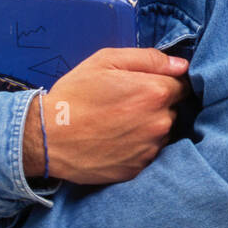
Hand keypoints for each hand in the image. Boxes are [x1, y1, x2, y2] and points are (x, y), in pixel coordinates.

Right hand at [24, 47, 191, 184]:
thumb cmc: (75, 94)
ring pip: (162, 131)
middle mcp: (160, 122)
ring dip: (149, 126)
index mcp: (155, 92)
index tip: (145, 84)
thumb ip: (149, 58)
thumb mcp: (107, 61)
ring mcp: (150, 148)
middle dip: (157, 104)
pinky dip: (138, 146)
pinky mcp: (138, 168)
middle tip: (126, 103)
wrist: (46, 138)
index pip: (181, 84)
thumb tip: (181, 65)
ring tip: (119, 123)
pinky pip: (149, 152)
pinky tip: (116, 140)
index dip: (164, 81)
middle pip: (173, 109)